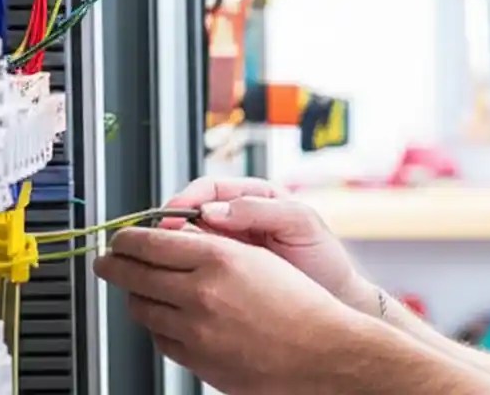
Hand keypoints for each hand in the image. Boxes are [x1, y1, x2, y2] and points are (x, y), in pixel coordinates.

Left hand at [94, 227, 358, 393]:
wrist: (322, 353)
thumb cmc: (301, 304)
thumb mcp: (258, 257)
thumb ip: (212, 246)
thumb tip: (173, 241)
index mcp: (219, 258)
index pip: (150, 242)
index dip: (127, 238)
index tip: (120, 237)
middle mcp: (202, 293)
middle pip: (134, 274)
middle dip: (114, 264)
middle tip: (107, 261)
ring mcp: (196, 330)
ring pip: (140, 308)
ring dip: (133, 296)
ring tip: (136, 289)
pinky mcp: (197, 360)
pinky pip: (159, 338)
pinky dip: (156, 325)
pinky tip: (165, 317)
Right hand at [161, 177, 379, 314]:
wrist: (335, 299)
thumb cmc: (324, 259)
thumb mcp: (301, 225)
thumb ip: (262, 210)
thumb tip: (217, 209)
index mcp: (254, 198)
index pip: (209, 189)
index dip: (186, 200)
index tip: (173, 216)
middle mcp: (237, 219)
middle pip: (189, 213)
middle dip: (168, 224)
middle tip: (154, 240)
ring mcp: (229, 247)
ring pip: (187, 241)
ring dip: (170, 249)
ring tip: (160, 262)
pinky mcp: (225, 273)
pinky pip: (194, 267)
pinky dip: (181, 272)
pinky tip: (176, 282)